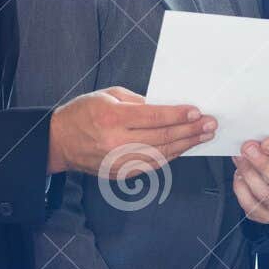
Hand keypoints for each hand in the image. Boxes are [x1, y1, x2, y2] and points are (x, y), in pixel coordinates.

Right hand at [48, 86, 214, 175]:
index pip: (153, 117)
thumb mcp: (108, 95)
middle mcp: (115, 141)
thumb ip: (138, 102)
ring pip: (160, 154)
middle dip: (189, 130)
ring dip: (185, 144)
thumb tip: (166, 107)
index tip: (197, 111)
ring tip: (203, 136)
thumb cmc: (82, 114)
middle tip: (209, 124)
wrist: (59, 142)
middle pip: (162, 137)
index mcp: (112, 117)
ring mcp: (118, 161)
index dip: (178, 115)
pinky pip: (152, 165)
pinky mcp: (120, 173)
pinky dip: (170, 156)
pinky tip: (183, 147)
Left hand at [231, 138, 268, 223]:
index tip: (266, 141)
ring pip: (264, 194)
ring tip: (240, 157)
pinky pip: (251, 206)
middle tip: (247, 147)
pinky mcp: (268, 216)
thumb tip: (258, 135)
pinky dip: (242, 189)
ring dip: (248, 173)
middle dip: (262, 163)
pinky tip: (239, 175)